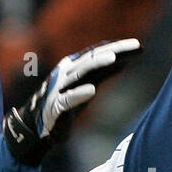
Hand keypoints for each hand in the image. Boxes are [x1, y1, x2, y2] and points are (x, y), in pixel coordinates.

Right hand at [3, 39, 141, 165]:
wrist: (34, 126)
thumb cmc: (62, 104)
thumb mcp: (84, 85)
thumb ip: (102, 74)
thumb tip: (125, 61)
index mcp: (72, 66)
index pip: (97, 53)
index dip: (117, 48)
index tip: (137, 45)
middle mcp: (65, 73)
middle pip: (92, 58)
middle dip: (113, 51)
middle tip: (133, 46)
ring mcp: (58, 89)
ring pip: (80, 73)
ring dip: (96, 64)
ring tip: (113, 59)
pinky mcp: (54, 107)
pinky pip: (67, 99)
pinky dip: (78, 94)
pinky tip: (91, 91)